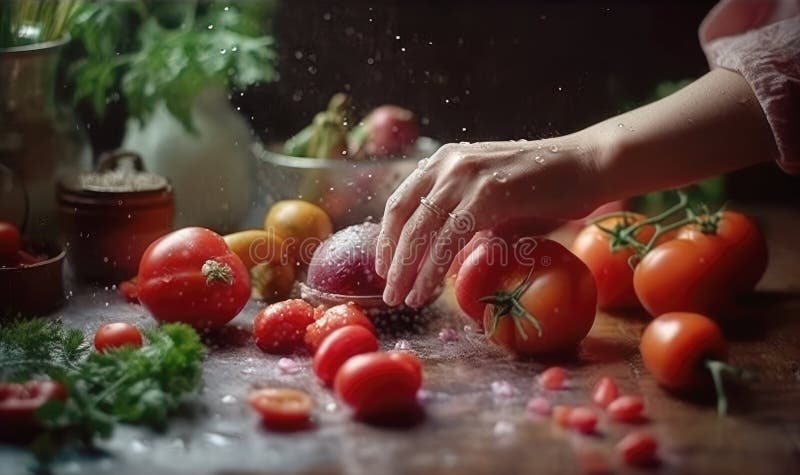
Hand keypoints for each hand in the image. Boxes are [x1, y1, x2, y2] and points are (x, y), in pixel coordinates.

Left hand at [375, 133, 603, 307]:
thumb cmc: (542, 189)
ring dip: (408, 270)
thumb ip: (462, 219)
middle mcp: (448, 163)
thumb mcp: (490, 200)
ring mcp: (467, 175)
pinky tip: (427, 290)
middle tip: (389, 293)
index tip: (384, 268)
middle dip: (393, 261)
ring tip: (402, 299)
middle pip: (404, 218)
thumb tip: (437, 256)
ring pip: (422, 230)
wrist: (586, 167)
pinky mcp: (487, 194)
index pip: (401, 202)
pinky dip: (433, 268)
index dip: (387, 238)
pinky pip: (449, 238)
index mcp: (444, 161)